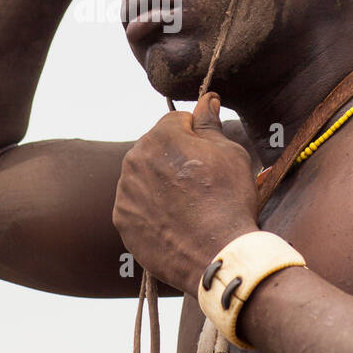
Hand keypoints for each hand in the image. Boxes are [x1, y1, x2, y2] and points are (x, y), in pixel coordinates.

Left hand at [112, 93, 257, 293]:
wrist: (217, 253)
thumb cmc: (228, 199)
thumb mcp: (230, 152)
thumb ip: (210, 123)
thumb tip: (206, 99)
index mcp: (159, 136)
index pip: (177, 122)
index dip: (198, 137)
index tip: (210, 158)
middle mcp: (133, 159)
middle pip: (157, 148)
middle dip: (176, 159)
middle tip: (202, 184)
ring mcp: (124, 192)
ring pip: (145, 177)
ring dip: (162, 184)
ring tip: (189, 206)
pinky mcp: (122, 220)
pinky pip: (137, 206)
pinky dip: (152, 210)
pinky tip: (174, 223)